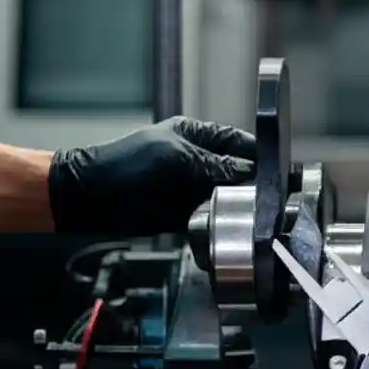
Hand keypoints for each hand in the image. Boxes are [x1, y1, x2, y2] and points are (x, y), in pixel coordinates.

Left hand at [49, 117, 254, 234]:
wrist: (90, 200)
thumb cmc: (125, 168)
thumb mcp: (176, 160)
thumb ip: (216, 166)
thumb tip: (251, 173)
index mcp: (196, 136)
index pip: (238, 142)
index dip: (258, 155)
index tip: (279, 170)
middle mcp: (197, 161)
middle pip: (237, 172)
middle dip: (251, 185)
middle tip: (269, 199)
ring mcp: (190, 188)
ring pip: (226, 197)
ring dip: (237, 208)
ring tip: (253, 217)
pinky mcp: (184, 213)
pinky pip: (210, 219)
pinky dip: (219, 226)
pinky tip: (229, 232)